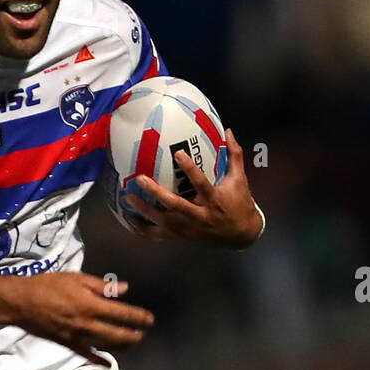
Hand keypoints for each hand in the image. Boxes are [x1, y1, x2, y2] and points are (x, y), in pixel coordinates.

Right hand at [12, 272, 152, 366]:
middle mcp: (87, 324)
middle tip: (142, 334)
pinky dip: (98, 360)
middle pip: (117, 334)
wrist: (22, 303)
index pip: (122, 313)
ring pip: (105, 345)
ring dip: (121, 346)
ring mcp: (77, 337)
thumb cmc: (48, 285)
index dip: (138, 317)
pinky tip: (107, 363)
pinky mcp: (67, 344)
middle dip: (133, 335)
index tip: (149, 319)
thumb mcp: (77, 278)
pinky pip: (86, 354)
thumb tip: (124, 288)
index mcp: (91, 305)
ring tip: (131, 344)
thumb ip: (102, 286)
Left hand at [125, 128, 262, 247]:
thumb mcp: (240, 180)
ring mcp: (188, 229)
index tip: (178, 153)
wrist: (240, 235)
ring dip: (144, 210)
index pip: (201, 183)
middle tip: (140, 179)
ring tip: (128, 198)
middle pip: (175, 205)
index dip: (189, 169)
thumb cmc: (239, 204)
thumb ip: (234, 155)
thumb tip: (229, 131)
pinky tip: (129, 219)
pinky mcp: (180, 237)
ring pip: (163, 222)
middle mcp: (199, 216)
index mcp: (213, 200)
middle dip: (156, 194)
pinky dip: (141, 229)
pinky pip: (157, 235)